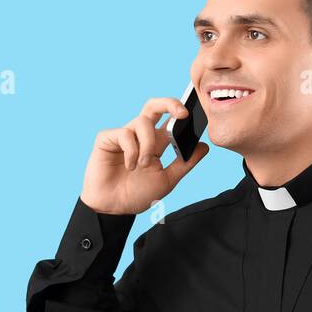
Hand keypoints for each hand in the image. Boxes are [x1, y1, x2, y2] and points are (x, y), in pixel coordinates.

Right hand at [80, 96, 209, 214]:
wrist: (114, 208)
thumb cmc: (137, 194)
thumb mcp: (167, 179)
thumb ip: (185, 163)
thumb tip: (204, 146)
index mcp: (156, 142)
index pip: (169, 119)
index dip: (180, 112)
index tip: (192, 116)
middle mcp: (140, 135)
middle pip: (154, 105)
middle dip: (169, 103)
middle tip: (182, 114)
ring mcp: (124, 135)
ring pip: (142, 121)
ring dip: (148, 144)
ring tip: (143, 164)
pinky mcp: (107, 138)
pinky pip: (124, 134)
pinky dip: (131, 151)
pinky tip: (129, 166)